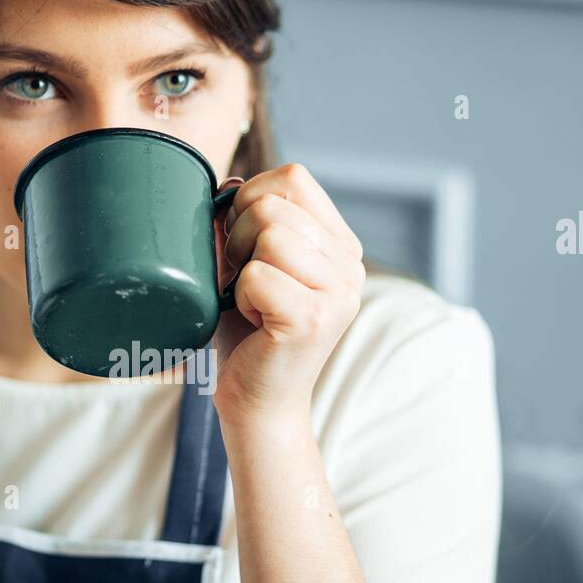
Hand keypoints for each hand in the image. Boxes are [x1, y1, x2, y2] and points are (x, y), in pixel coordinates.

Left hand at [211, 163, 364, 427]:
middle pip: (274, 201)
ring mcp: (338, 292)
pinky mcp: (314, 319)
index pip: (293, 177)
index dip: (251, 197)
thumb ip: (249, 223)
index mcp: (340, 244)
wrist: (258, 405)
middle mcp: (350, 265)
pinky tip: (256, 322)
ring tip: (252, 302)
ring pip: (268, 233)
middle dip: (238, 235)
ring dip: (240, 268)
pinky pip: (256, 275)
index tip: (243, 245)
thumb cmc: (247, 335)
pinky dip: (240, 297)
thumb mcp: (251, 266)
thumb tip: (232, 184)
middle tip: (244, 281)